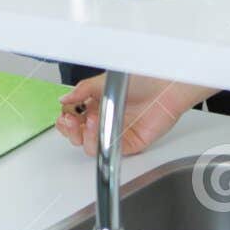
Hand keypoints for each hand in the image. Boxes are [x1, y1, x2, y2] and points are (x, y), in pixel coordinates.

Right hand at [54, 75, 214, 156]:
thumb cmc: (142, 78)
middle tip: (71, 122)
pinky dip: (102, 144)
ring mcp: (116, 132)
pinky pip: (111, 150)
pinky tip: (100, 130)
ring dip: (86, 136)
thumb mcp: (105, 80)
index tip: (65, 115)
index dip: (66, 120)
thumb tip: (64, 99)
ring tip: (93, 120)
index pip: (73, 118)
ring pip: (91, 146)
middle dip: (71, 131)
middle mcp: (105, 119)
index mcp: (97, 103)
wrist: (166, 84)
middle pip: (79, 135)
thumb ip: (83, 90)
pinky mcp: (129, 143)